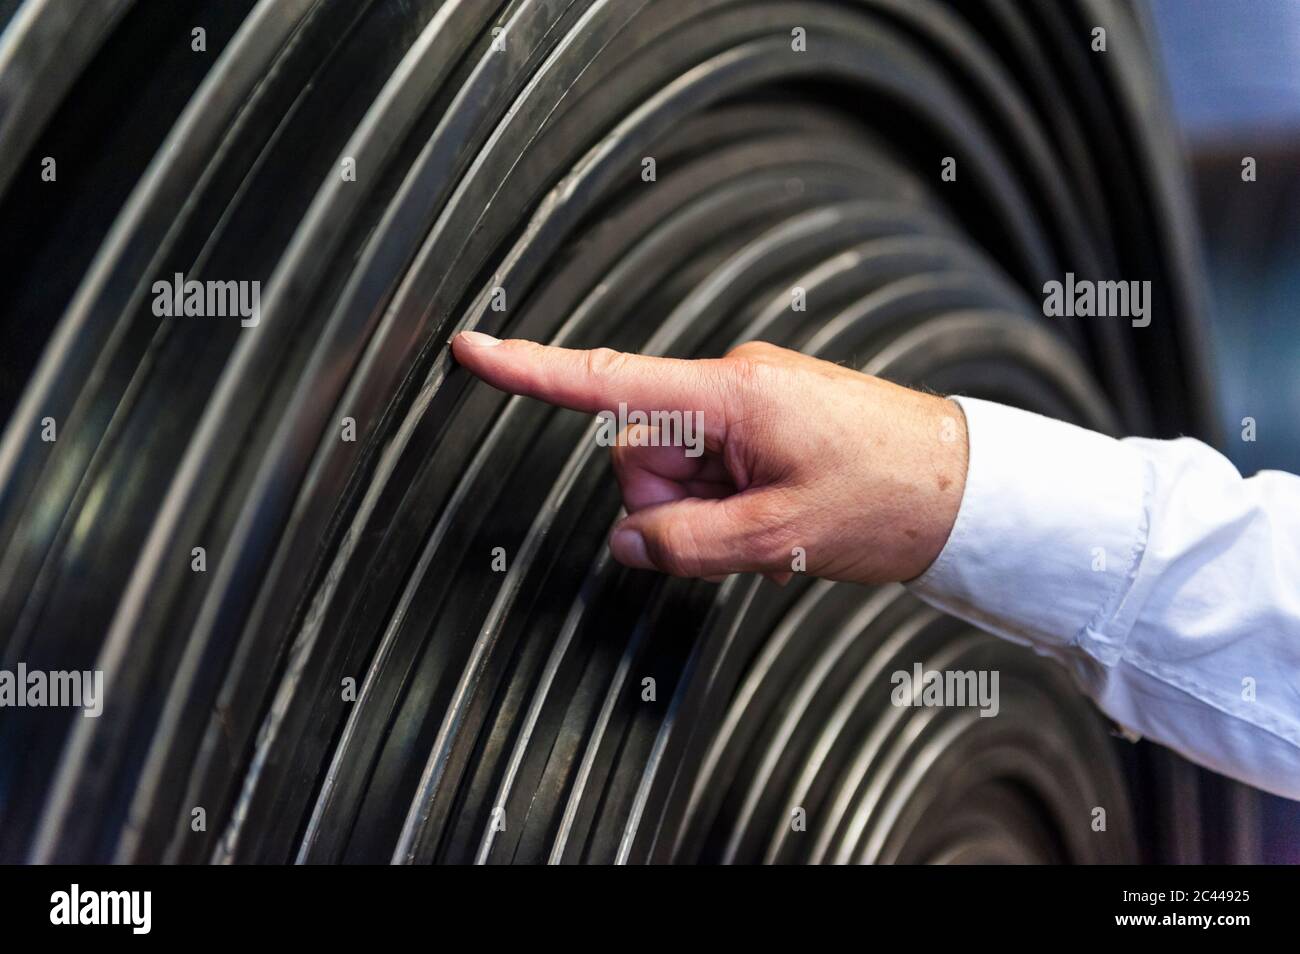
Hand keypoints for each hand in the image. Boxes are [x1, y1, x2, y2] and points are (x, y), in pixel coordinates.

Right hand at [452, 332, 967, 584]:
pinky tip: (776, 509)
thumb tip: (627, 543)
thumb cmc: (889, 499)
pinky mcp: (763, 418)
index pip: (606, 382)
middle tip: (744, 529)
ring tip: (773, 519)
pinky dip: (724, 498)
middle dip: (669, 503)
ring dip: (702, 507)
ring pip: (673, 467)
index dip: (529, 370)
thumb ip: (685, 545)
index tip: (471, 350)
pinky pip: (709, 463)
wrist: (967, 487)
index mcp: (728, 395)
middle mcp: (731, 384)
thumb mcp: (778, 541)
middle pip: (639, 450)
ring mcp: (748, 400)